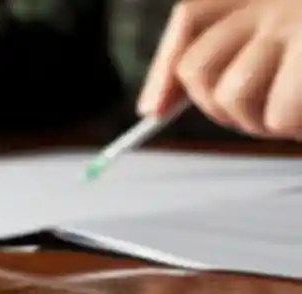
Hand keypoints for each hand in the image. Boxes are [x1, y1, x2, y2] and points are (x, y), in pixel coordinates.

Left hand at [138, 0, 301, 138]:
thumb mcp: (281, 55)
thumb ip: (230, 59)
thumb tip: (155, 105)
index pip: (191, 18)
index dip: (164, 69)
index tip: (153, 112)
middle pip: (198, 66)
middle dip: (215, 108)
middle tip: (255, 118)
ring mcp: (294, 19)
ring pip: (231, 95)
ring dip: (257, 123)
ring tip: (293, 116)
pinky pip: (278, 115)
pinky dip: (291, 129)